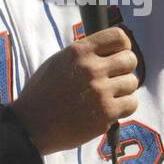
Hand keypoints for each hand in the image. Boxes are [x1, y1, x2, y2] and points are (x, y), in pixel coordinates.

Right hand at [10, 26, 139, 155]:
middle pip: (130, 60)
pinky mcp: (106, 113)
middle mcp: (91, 68)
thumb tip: (109, 50)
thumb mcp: (58, 61)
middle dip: (124, 69)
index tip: (118, 54)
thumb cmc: (42, 94)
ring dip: (123, 90)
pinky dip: (124, 107)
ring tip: (107, 96)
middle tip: (113, 78)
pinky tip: (110, 108)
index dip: (122, 46)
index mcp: (79, 51)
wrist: (31, 126)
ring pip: (132, 83)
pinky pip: (132, 103)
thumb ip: (83, 54)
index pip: (118, 36)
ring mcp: (100, 91)